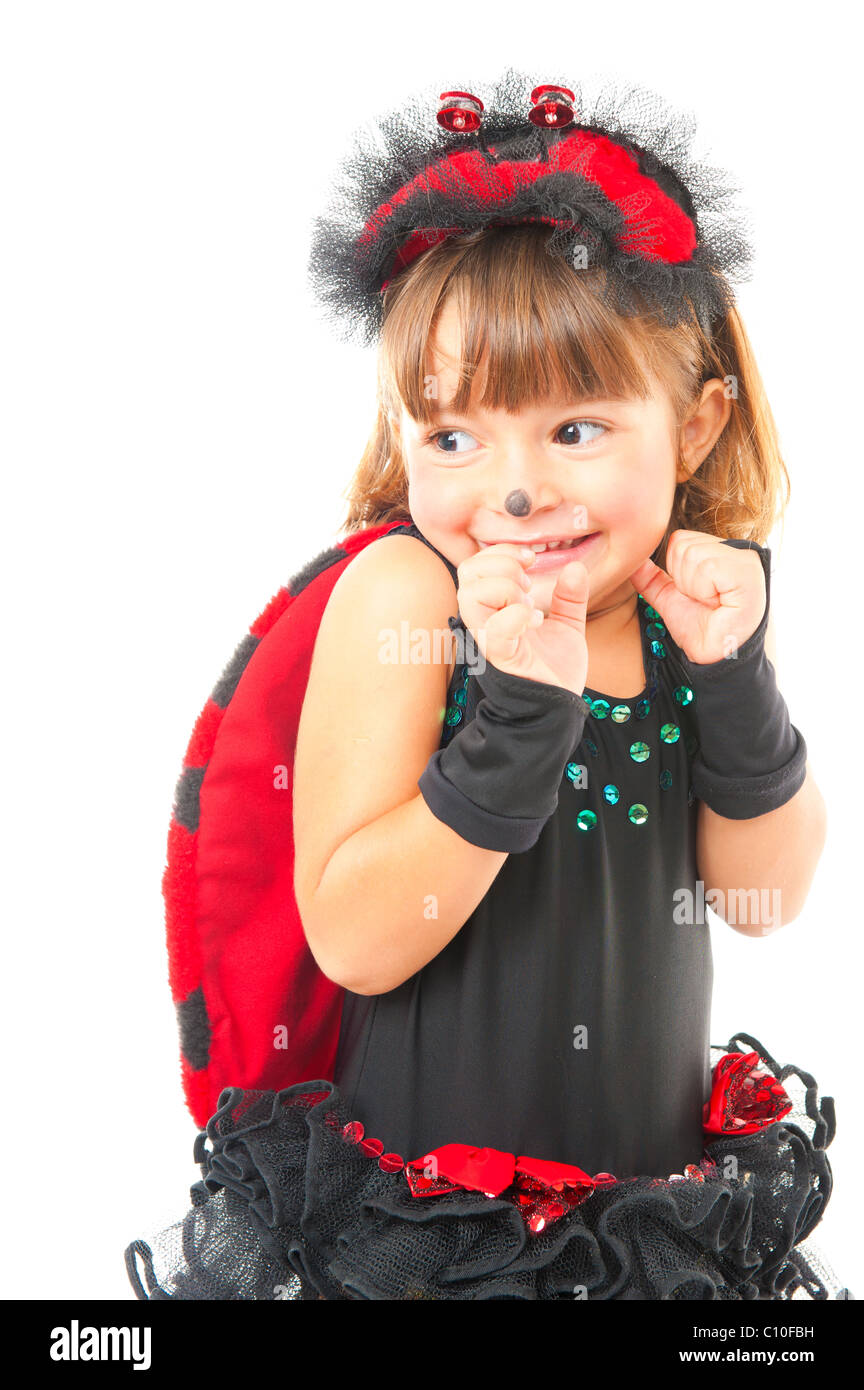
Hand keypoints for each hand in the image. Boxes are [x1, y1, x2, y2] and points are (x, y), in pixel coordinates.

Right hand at [456, 543, 588, 695]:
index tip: (530, 559)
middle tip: (528, 584)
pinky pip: (496, 629)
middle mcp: (485, 621)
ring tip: (530, 606)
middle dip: (503, 565)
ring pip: (471, 595)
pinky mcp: (500, 658)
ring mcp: (489, 639)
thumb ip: (569, 597)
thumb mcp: (567, 625)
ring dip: (507, 590)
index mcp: (495, 609)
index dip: (500, 552)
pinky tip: (536, 623)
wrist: (558, 709)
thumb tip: (576, 567)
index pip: (476, 566)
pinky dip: (517, 616)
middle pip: (467, 573)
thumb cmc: (554, 671)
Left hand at [628, 530, 765, 664]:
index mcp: (722, 551)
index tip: (696, 594)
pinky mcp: (748, 572)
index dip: (678, 572)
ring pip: (692, 554)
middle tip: (704, 600)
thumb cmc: (699, 629)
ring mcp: (746, 560)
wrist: (713, 656)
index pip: (680, 539)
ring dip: (693, 587)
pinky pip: (707, 566)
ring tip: (711, 603)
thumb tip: (632, 560)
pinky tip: (719, 604)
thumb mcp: (669, 598)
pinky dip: (704, 590)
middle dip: (683, 579)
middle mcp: (739, 550)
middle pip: (683, 544)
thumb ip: (651, 577)